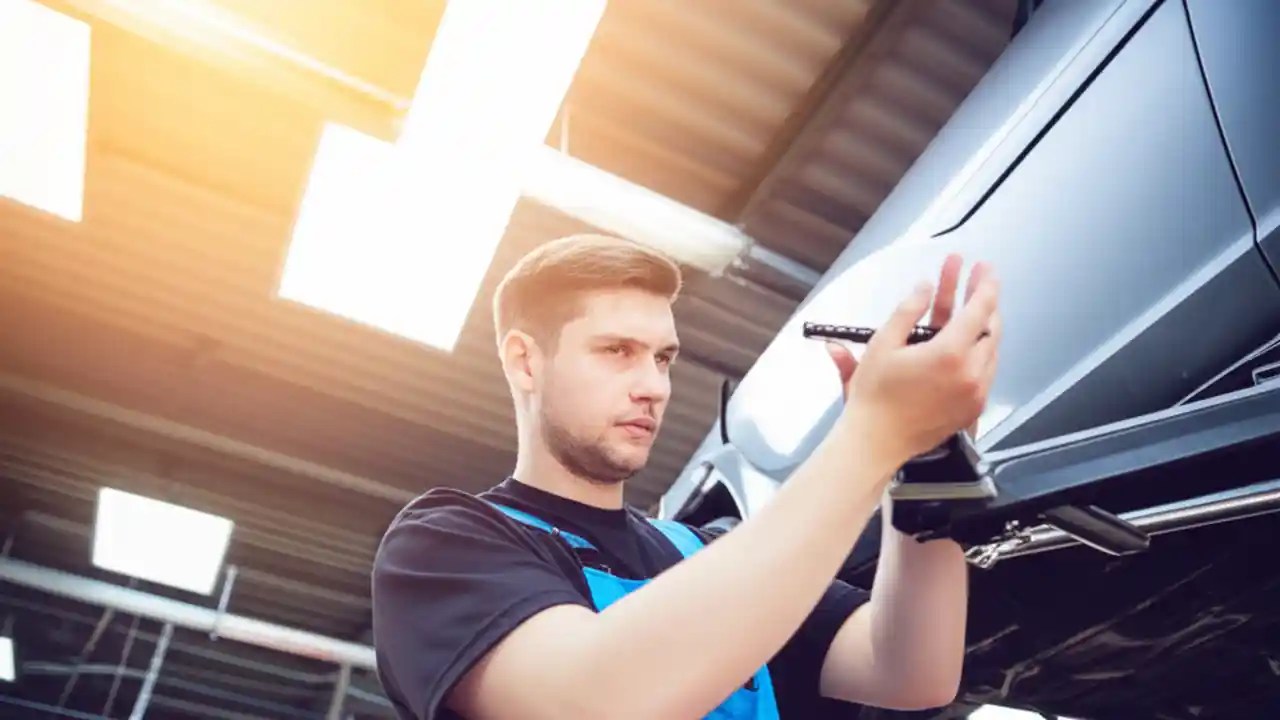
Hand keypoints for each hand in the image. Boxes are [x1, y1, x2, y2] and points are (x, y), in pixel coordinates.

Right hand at [826, 255, 1001, 466]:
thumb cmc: (874, 397)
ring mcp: (976, 393)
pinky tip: (964, 344)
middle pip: (991, 328)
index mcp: (950, 353)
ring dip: (984, 327)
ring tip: (970, 309)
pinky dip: (979, 353)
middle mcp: (971, 373)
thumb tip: (924, 288)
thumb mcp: (882, 343)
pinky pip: (985, 373)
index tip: (985, 269)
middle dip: (985, 301)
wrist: (876, 441)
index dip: (984, 284)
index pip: (980, 309)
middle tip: (976, 281)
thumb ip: (908, 310)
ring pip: (991, 350)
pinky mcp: (972, 409)